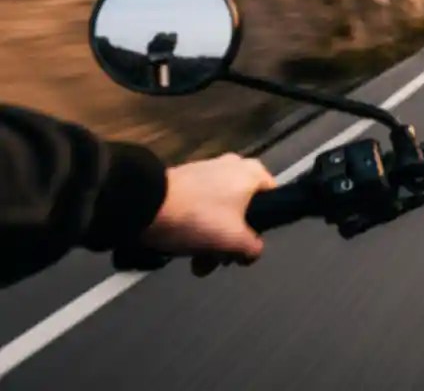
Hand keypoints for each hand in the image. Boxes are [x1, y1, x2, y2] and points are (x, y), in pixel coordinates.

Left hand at [141, 153, 275, 274]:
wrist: (144, 205)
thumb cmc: (198, 217)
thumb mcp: (234, 240)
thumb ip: (253, 248)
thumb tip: (253, 251)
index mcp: (252, 171)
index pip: (274, 199)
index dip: (264, 228)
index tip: (247, 247)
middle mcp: (233, 165)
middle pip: (244, 210)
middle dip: (231, 241)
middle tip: (218, 261)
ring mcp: (207, 170)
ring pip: (220, 211)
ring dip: (212, 239)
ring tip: (197, 263)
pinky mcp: (185, 179)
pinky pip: (201, 206)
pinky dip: (197, 227)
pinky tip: (184, 246)